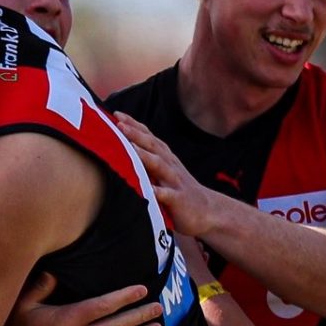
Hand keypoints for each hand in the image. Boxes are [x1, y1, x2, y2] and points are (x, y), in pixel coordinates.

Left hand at [114, 113, 222, 237]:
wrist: (209, 211)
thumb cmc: (178, 191)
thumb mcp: (163, 173)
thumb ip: (147, 162)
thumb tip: (121, 150)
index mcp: (165, 159)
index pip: (149, 138)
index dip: (134, 125)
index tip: (117, 114)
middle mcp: (170, 166)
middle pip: (153, 146)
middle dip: (136, 134)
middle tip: (119, 124)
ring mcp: (175, 182)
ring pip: (160, 166)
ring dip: (145, 156)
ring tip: (131, 148)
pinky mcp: (180, 200)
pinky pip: (169, 195)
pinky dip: (159, 192)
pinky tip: (149, 191)